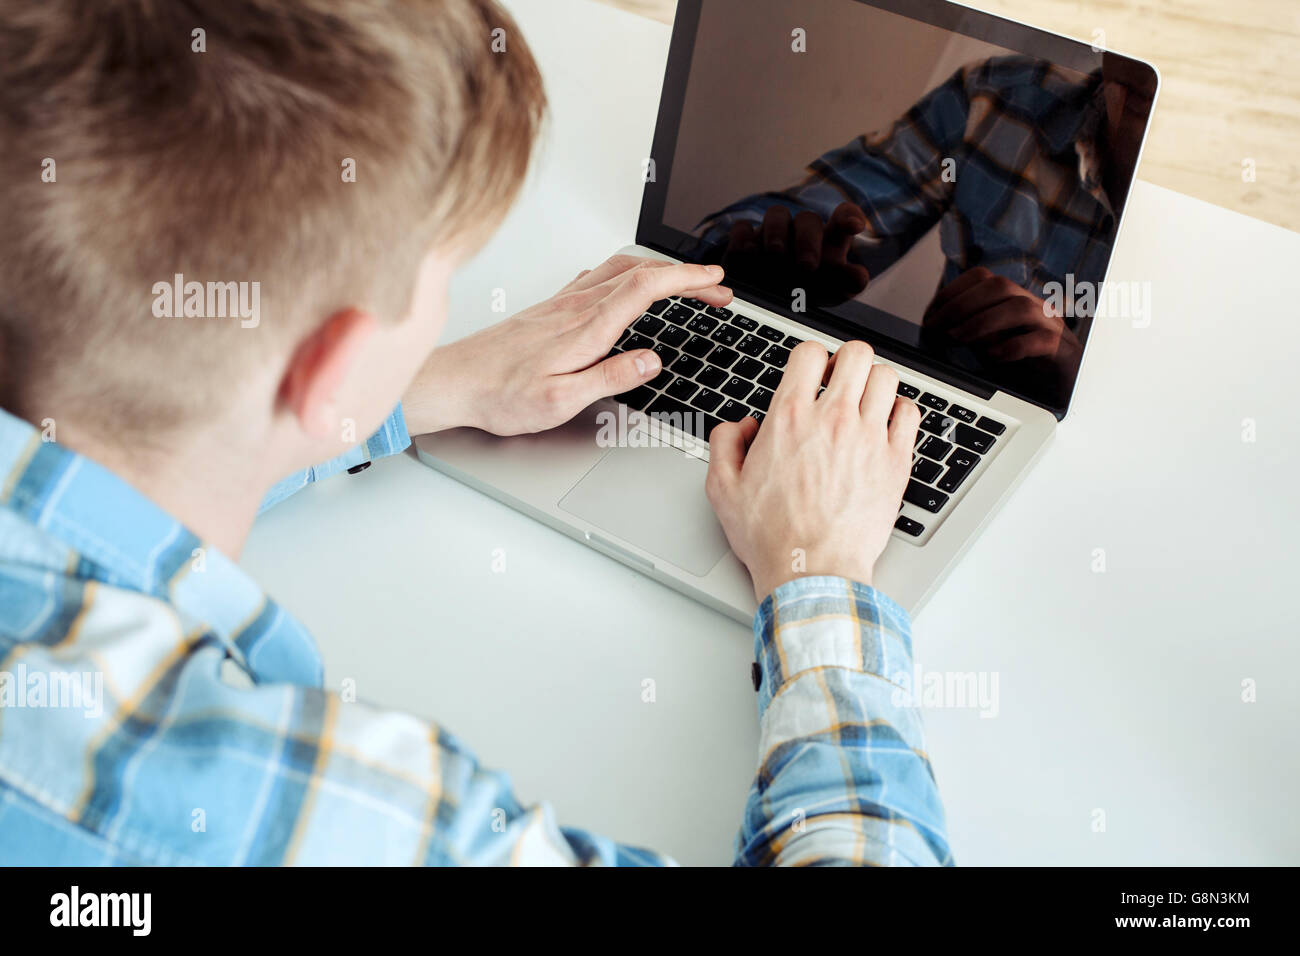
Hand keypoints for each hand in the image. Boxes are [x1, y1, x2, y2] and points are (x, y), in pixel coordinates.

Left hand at [402, 255, 730, 435]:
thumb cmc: (500, 395)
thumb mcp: (559, 401)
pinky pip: (596, 276)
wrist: (453, 381)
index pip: (645, 288)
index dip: (686, 280)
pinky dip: (626, 272)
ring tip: (684, 283)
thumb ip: (608, 378)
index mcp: (585, 328)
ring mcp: (561, 303)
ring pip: (619, 269)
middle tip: (716, 289)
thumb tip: (652, 361)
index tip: (715, 283)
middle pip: (640, 273)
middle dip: (685, 276)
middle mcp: (574, 307)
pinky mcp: (550, 308)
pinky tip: (626, 283)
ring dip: (659, 270)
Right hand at [705, 340, 919, 600]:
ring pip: (887, 377)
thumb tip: (739, 426)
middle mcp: (832, 420)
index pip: (810, 353)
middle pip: (857, 354)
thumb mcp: (723, 489)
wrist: (811, 570)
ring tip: (867, 399)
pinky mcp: (895, 462)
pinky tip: (887, 425)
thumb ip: (724, 445)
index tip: (812, 373)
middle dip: (849, 360)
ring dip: (876, 382)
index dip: (811, 357)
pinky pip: (910, 414)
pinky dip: (900, 411)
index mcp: (789, 419)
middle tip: (843, 379)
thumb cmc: (771, 537)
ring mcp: (868, 439)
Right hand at [718, 202, 869, 307]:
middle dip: (808, 240)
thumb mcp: (831, 291)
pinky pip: (743, 229)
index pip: (843, 217)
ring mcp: (771, 233)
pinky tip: (749, 255)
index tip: (855, 226)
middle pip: (808, 219)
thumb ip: (847, 283)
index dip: (849, 217)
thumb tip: (859, 277)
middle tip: (807, 266)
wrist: (768, 300)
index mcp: (828, 241)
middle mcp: (801, 232)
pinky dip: (744, 239)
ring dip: (777, 232)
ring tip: (776, 254)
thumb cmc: (807, 290)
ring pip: (776, 214)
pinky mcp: (745, 241)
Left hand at [922, 267, 1081, 366]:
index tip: (930, 316)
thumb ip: (970, 332)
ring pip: (1021, 308)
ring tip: (960, 340)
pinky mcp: (1061, 349)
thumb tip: (937, 332)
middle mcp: (1032, 305)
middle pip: (1000, 286)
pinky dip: (1014, 346)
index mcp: (1013, 298)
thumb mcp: (991, 342)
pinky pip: (1042, 339)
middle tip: (938, 329)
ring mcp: (1049, 324)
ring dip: (983, 322)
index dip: (952, 292)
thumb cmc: (1024, 361)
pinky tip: (994, 356)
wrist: (1064, 382)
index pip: (982, 277)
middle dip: (962, 305)